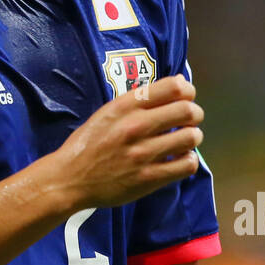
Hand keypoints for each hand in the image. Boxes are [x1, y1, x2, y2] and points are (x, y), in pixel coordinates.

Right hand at [46, 74, 203, 211]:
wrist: (70, 178)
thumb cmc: (89, 143)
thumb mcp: (108, 112)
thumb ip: (139, 100)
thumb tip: (179, 85)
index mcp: (125, 106)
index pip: (172, 87)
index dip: (187, 91)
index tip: (186, 97)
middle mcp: (136, 126)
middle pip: (187, 110)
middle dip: (194, 114)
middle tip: (190, 120)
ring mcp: (143, 153)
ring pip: (190, 137)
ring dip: (193, 137)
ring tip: (185, 141)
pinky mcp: (149, 178)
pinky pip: (187, 165)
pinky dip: (189, 160)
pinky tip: (180, 159)